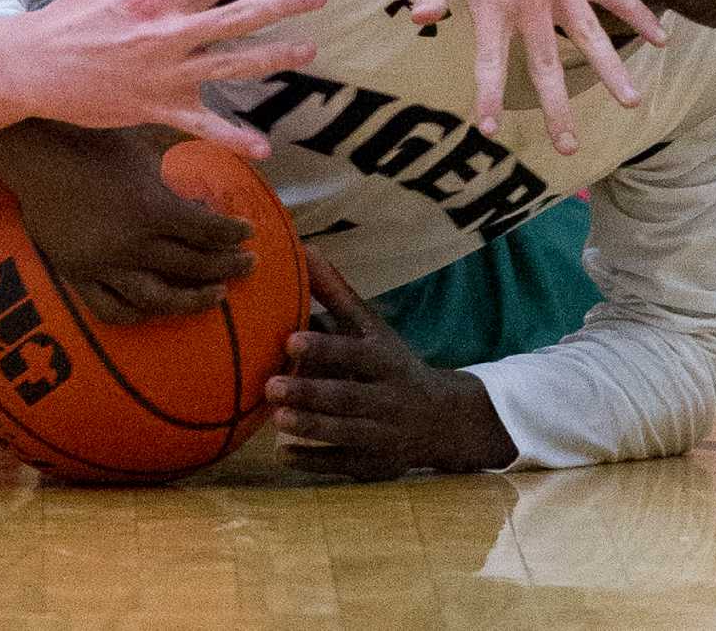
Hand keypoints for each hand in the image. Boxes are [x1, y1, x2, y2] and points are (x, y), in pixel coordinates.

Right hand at [0, 122, 255, 324]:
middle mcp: (130, 242)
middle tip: (248, 265)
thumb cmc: (97, 140)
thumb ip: (189, 157)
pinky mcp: (77, 274)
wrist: (38, 156)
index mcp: (151, 207)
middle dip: (228, 265)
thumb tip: (234, 160)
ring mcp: (103, 264)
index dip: (234, 233)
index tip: (248, 233)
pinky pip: (112, 309)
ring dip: (194, 300)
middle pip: (193, 265)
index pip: (208, 230)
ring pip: (158, 298)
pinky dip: (139, 313)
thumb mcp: (149, 142)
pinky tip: (157, 307)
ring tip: (217, 295)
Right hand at [22, 0, 324, 157]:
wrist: (37, 65)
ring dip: (274, 58)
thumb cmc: (74, 11)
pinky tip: (264, 148)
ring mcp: (167, 74)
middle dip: (284, 5)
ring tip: (308, 51)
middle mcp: (170, 34)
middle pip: (240, 17)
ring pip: (233, 66)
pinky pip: (203, 127)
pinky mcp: (159, 108)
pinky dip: (233, 140)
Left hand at [268, 250, 515, 478]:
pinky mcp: (374, 464)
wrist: (444, 419)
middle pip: (347, 397)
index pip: (355, 355)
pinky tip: (284, 454)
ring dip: (311, 426)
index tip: (290, 341)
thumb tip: (304, 250)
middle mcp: (387, 399)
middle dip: (310, 392)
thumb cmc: (392, 364)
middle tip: (270, 386)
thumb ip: (337, 295)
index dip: (325, 348)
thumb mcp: (372, 329)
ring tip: (276, 419)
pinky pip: (344, 464)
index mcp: (385, 361)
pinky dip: (314, 461)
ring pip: (346, 433)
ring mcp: (383, 435)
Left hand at [398, 0, 663, 153]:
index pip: (490, 59)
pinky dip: (639, 14)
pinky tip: (662, 39)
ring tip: (631, 104)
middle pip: (548, 62)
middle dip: (557, 107)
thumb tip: (421, 21)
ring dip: (612, 71)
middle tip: (567, 147)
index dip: (489, 95)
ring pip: (592, 34)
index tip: (490, 129)